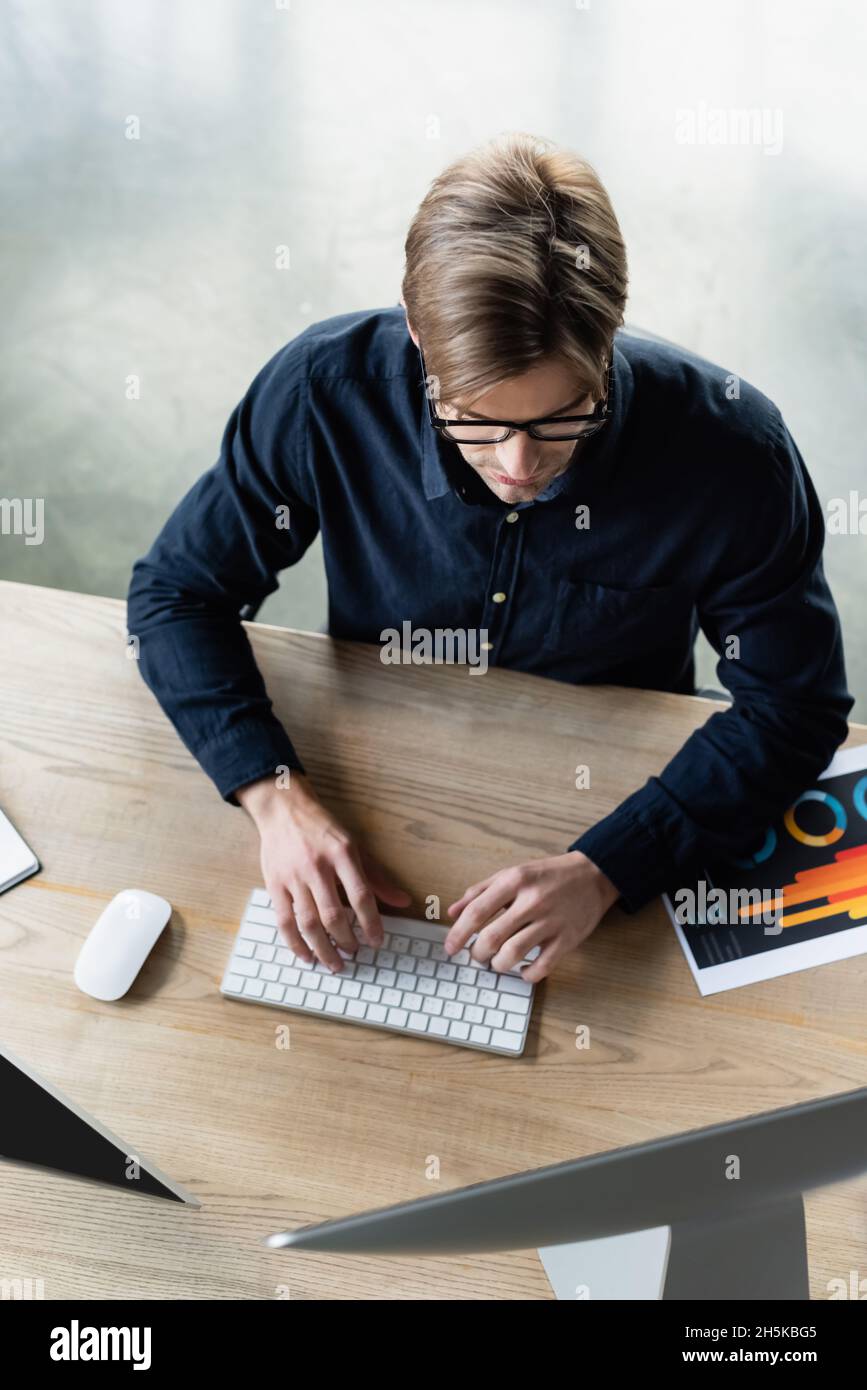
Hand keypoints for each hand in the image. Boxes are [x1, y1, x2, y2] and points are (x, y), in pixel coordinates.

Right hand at [237, 772, 409, 971]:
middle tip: (355, 952)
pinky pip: (284, 921)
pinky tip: (306, 955)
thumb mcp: (354, 846)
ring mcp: (293, 877)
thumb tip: (403, 901)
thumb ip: (377, 877)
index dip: (371, 923)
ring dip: (323, 948)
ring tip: (335, 962)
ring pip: (308, 923)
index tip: (377, 941)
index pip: (361, 896)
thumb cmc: (322, 830)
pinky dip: (295, 943)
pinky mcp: (275, 885)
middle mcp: (317, 867)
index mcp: (342, 855)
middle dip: (346, 941)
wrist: (284, 810)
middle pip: (333, 915)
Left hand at [444, 851, 618, 983]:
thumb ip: (480, 891)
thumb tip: (453, 913)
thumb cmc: (547, 876)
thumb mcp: (512, 874)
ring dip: (498, 965)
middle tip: (477, 955)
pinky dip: (527, 975)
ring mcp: (552, 921)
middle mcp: (532, 901)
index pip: (477, 912)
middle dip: (477, 953)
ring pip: (513, 954)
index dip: (458, 934)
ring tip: (496, 962)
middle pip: (492, 937)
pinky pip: (542, 967)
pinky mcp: (568, 939)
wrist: (593, 875)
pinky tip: (523, 970)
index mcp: (515, 881)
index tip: (450, 947)